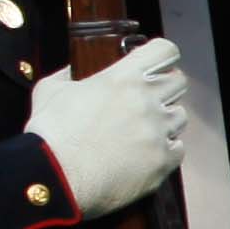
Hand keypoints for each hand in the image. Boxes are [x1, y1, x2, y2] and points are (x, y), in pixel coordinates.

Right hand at [30, 36, 189, 211]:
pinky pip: (177, 149)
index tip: (153, 67)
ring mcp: (158, 132)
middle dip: (164, 88)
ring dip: (165, 120)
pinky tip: (145, 154)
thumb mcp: (49, 91)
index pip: (165, 51)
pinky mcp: (162, 161)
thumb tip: (70, 70)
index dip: (162, 58)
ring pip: (180, 117)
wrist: (53, 177)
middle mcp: (147, 101)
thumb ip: (66, 76)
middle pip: (178, 83)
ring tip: (141, 131)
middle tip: (146, 100)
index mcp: (123, 78)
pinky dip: (165, 150)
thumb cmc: (50, 132)